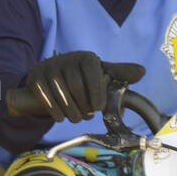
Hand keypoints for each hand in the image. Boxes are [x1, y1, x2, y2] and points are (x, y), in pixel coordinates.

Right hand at [25, 53, 144, 122]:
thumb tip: (141, 71)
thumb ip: (119, 74)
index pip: (93, 76)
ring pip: (61, 94)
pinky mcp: (35, 77)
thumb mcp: (100, 74)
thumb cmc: (82, 77)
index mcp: (86, 58)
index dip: (96, 95)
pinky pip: (45, 97)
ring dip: (70, 112)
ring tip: (75, 118)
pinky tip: (61, 117)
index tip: (97, 108)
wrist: (52, 76)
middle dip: (82, 106)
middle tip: (86, 116)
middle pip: (76, 87)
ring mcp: (49, 67)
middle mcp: (67, 58)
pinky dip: (54, 111)